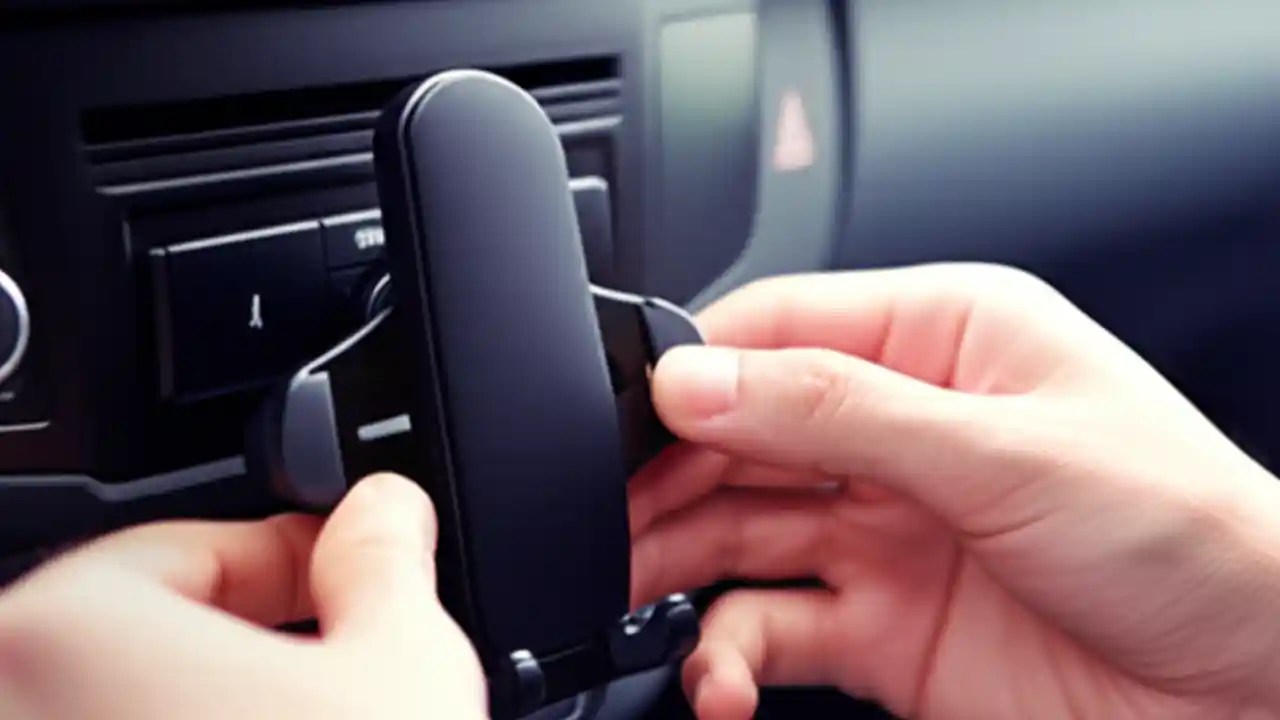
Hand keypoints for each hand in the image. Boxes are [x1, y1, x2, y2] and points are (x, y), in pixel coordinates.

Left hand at [0, 474, 484, 719]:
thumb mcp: (407, 660)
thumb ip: (386, 552)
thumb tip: (382, 509)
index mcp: (64, 631)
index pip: (189, 544)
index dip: (296, 552)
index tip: (349, 574)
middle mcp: (11, 701)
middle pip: (153, 634)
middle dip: (259, 637)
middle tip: (343, 665)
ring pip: (132, 704)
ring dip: (224, 701)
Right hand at [629, 264, 1279, 719]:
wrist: (1257, 690)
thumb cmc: (1187, 536)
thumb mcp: (1003, 452)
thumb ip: (839, 412)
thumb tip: (698, 378)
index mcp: (938, 341)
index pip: (779, 331)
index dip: (696, 372)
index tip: (627, 416)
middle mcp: (899, 430)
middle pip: (741, 437)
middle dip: (667, 477)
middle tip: (607, 518)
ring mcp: (884, 531)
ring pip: (738, 532)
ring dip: (676, 566)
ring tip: (628, 593)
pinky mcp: (878, 627)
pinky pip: (770, 629)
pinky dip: (730, 656)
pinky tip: (724, 678)